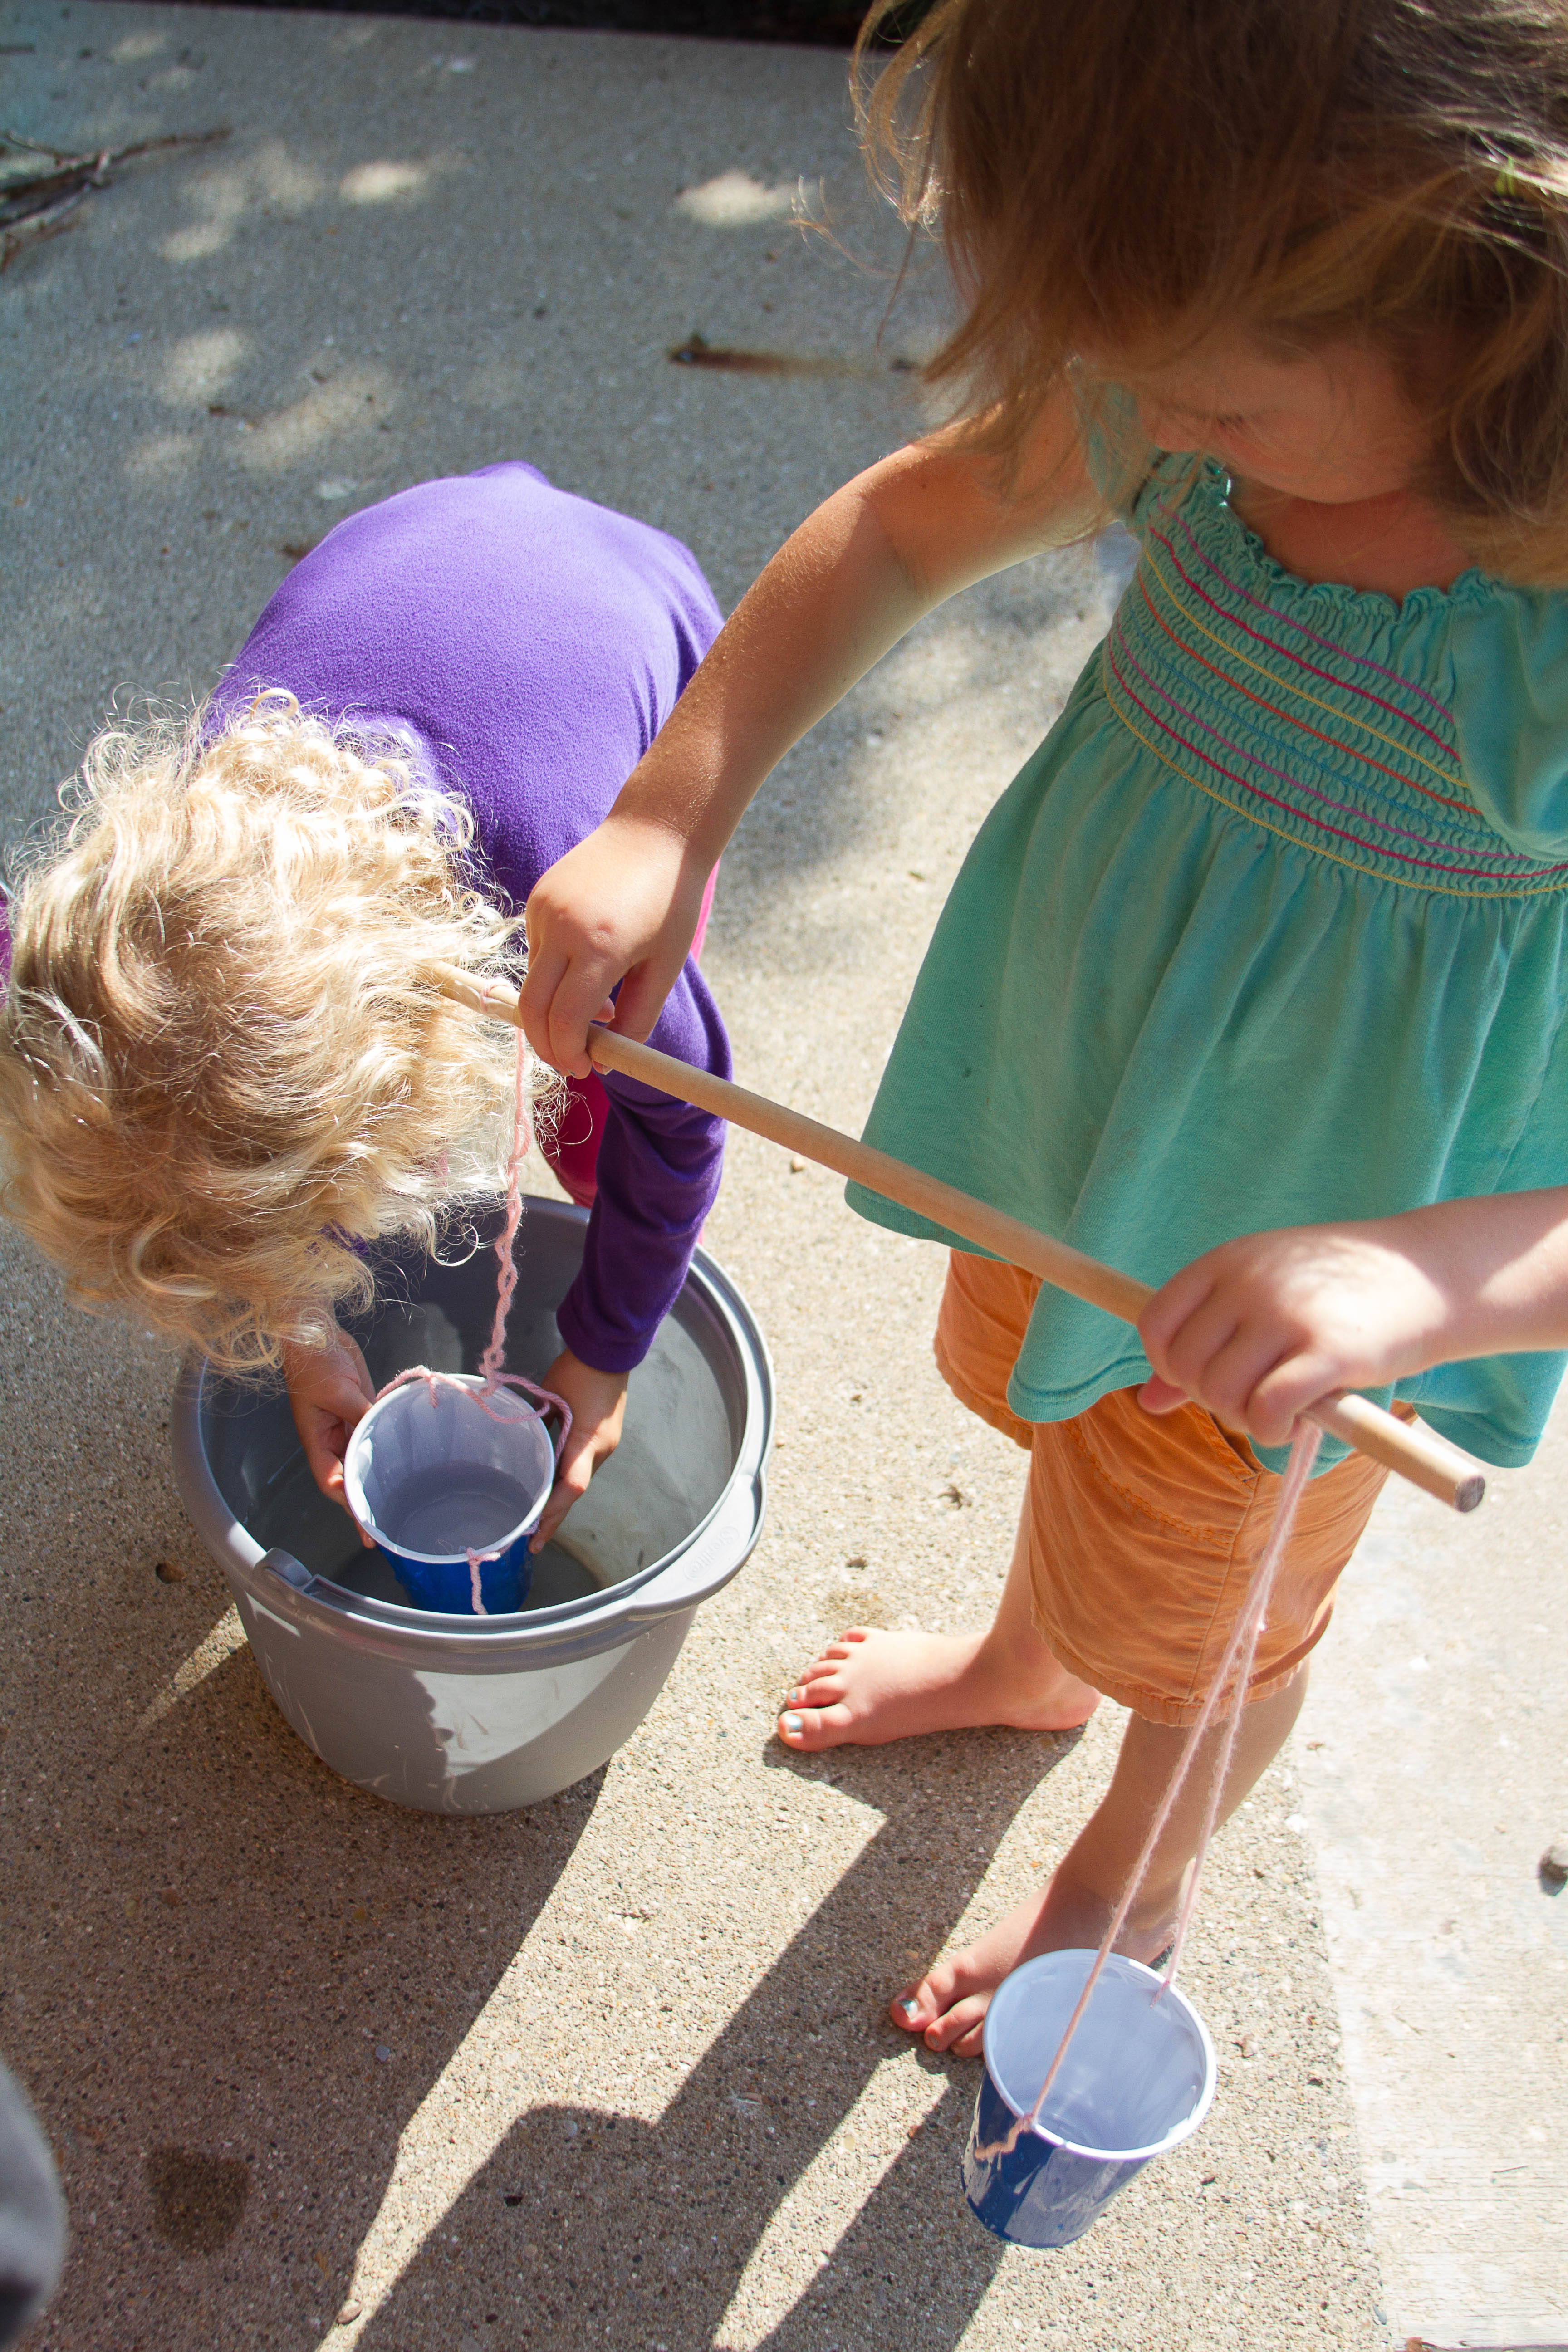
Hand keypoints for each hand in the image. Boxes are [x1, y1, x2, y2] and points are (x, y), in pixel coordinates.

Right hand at [284, 1329, 376, 1538]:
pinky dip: (384, 1450)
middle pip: (348, 1478)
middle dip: (363, 1503)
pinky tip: (401, 1464)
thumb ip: (360, 1414)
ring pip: (361, 1460)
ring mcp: (345, 1426)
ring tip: (395, 1505)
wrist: (316, 1333)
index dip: (348, 1504)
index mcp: (316, 1440)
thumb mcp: (338, 1390)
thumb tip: (380, 1434)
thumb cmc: (316, 1363)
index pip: (332, 1481)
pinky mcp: (359, 1411)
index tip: (365, 1525)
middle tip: (382, 1532)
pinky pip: (373, 1435)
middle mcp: (330, 1439)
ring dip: (375, 1480)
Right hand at [520, 813, 710, 1078]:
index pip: (565, 1021)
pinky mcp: (536, 901)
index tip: (585, 1070)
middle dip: (548, 1045)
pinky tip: (590, 967)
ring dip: (556, 1010)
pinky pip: (537, 955)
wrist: (654, 832)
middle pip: (533, 1009)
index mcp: (599, 947)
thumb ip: (636, 1020)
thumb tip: (608, 1062)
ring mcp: (542, 912)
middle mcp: (561, 928)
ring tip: (603, 1008)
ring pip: (534, 984)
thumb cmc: (669, 903)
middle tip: (574, 1062)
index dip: (570, 1054)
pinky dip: (556, 977)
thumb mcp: (663, 968)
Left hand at [532, 1347, 629, 1549]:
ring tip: (538, 1519)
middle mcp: (601, 1450)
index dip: (552, 1515)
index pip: (571, 1489)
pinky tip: (552, 1487)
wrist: (609, 1349)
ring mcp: (606, 1444)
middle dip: (554, 1516)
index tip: (535, 1537)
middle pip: (575, 1491)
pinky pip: (585, 1465)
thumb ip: (538, 1421)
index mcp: (588, 1441)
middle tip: (533, 1541)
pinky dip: (567, 1480)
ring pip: (580, 1479)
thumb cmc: (578, 1369)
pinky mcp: (606, 1437)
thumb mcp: (551, 1395)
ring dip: (560, 1499)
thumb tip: (523, 1438)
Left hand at [1136, 1218, 1459, 1449]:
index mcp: (1228, 1260)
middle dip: (1211, 1397)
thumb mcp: (1264, 1292)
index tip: (1207, 1375)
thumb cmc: (1340, 1290)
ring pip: (1221, 1393)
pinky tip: (1294, 1425)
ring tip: (1278, 1409)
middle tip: (1254, 1397)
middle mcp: (1250, 1282)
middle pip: (1187, 1367)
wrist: (1432, 1272)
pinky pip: (1266, 1412)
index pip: (1156, 1324)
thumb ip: (1205, 1340)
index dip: (1170, 1365)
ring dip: (1244, 1418)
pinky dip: (1272, 1432)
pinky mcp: (1329, 1352)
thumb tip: (1146, 1401)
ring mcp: (1288, 1315)